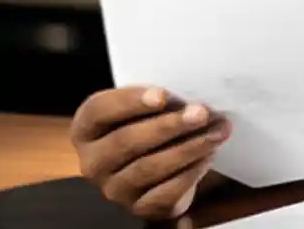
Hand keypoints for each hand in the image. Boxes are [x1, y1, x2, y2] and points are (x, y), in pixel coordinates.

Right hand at [71, 86, 230, 219]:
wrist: (162, 163)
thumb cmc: (152, 123)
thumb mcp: (146, 107)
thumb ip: (157, 100)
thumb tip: (188, 100)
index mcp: (87, 128)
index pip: (99, 111)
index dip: (130, 102)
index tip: (162, 96)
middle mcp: (93, 162)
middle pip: (126, 141)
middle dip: (168, 125)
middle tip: (200, 113)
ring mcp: (114, 189)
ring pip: (149, 167)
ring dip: (188, 148)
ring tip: (216, 132)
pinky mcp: (139, 207)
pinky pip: (165, 192)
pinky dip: (190, 172)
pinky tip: (208, 156)